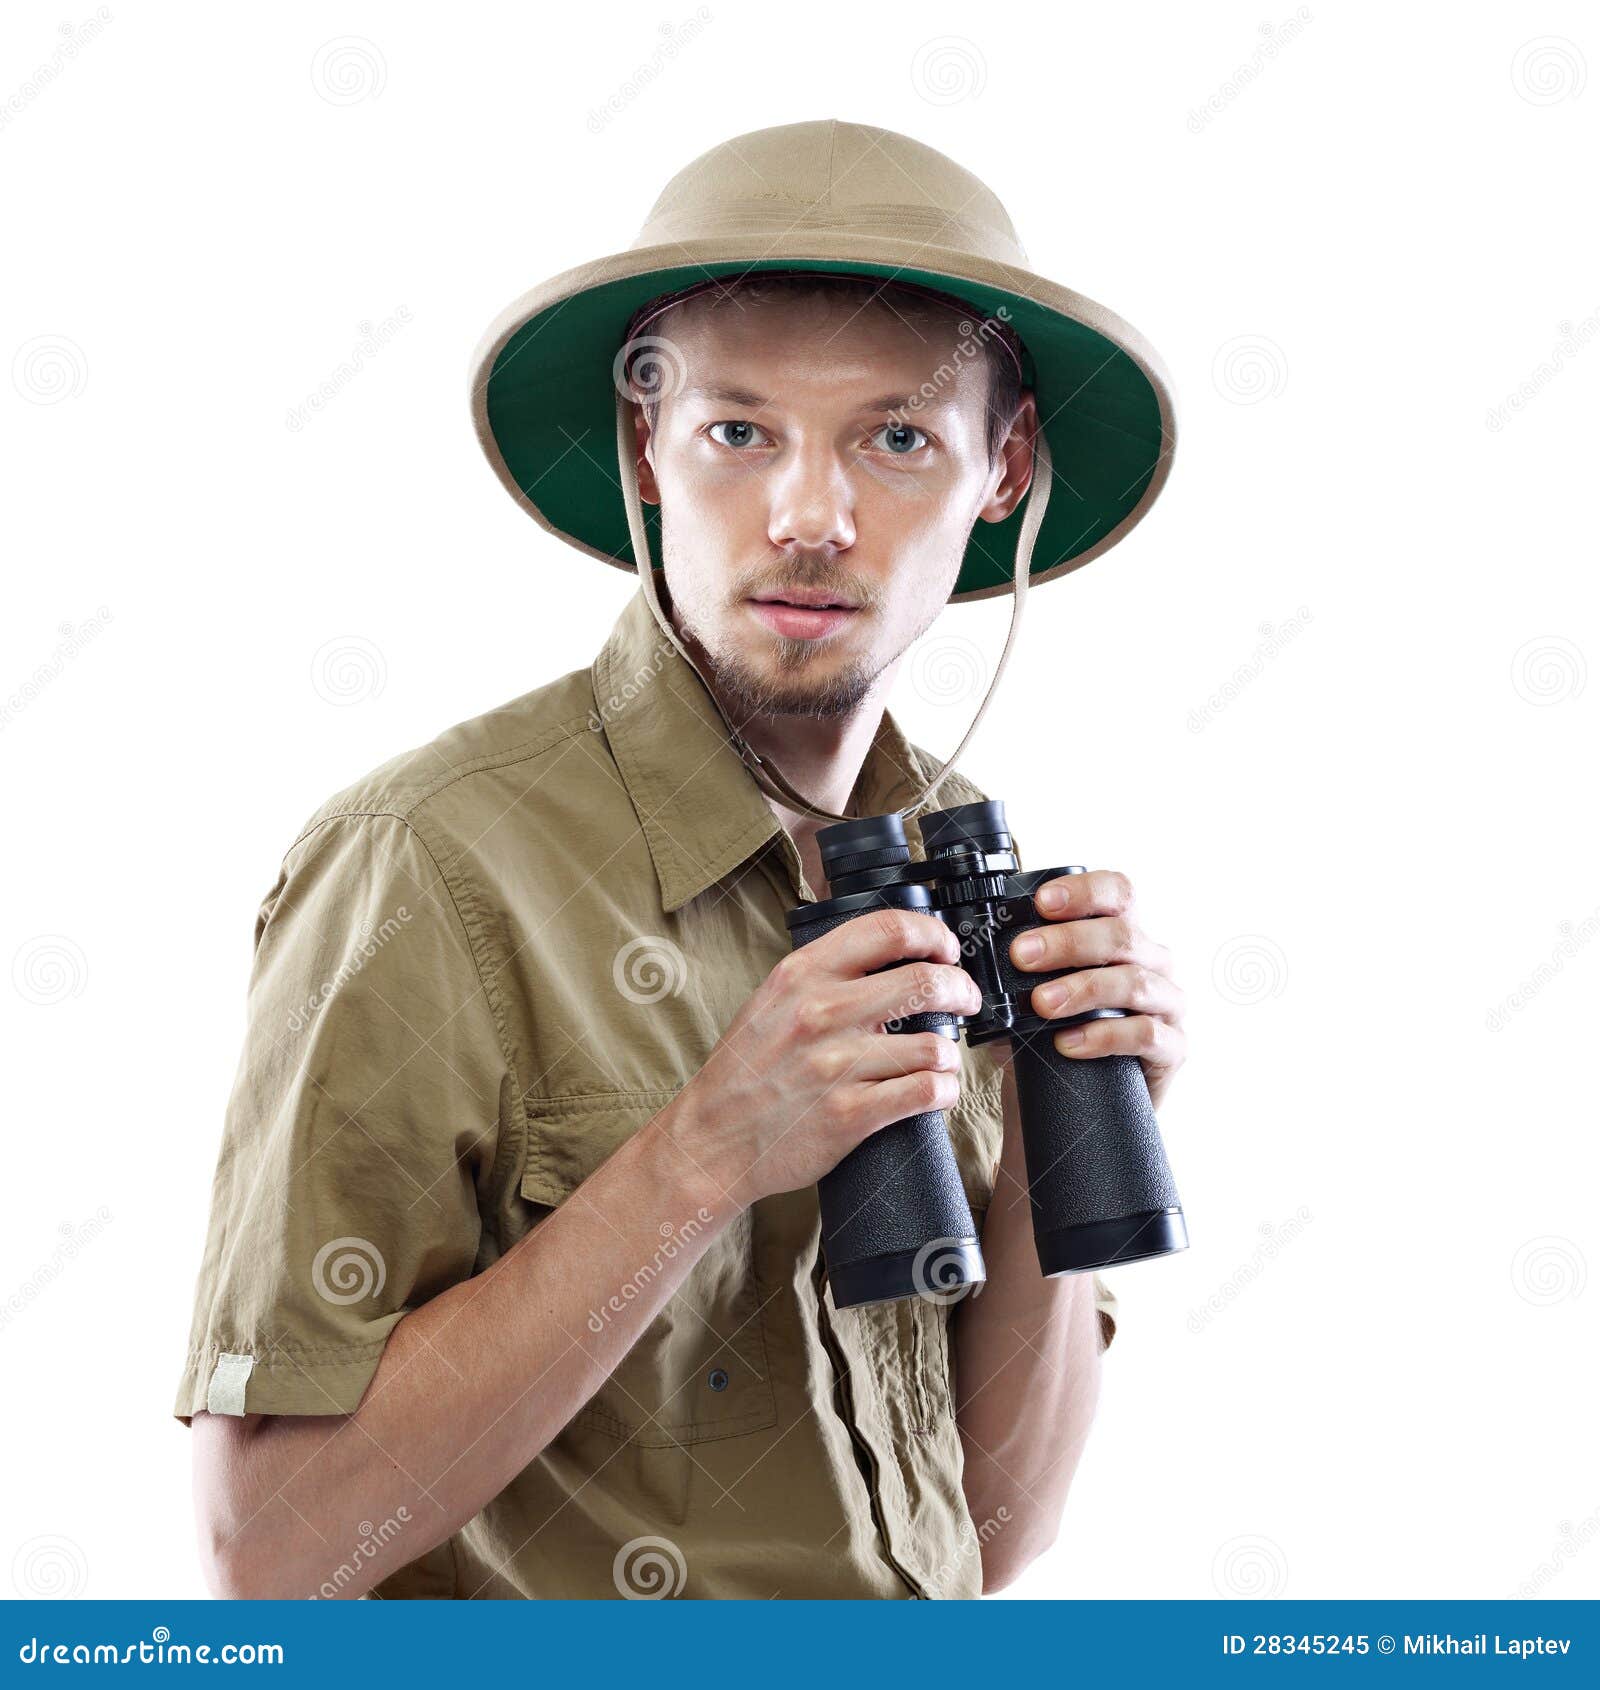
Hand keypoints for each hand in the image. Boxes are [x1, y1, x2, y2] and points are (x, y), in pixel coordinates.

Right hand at [661, 909, 982, 1209]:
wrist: (712, 1139)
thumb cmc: (746, 1071)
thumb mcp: (773, 1000)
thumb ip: (823, 973)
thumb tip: (888, 954)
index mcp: (802, 974)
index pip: (887, 929)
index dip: (932, 934)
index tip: (945, 949)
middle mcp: (821, 1013)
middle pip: (925, 981)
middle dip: (961, 989)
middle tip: (964, 1000)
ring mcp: (837, 1065)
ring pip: (934, 1044)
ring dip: (950, 1052)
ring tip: (941, 1057)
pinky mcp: (850, 1114)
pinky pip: (925, 1091)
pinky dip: (943, 1090)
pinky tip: (935, 1089)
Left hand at [1004, 869, 1186, 1110]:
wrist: (1087, 1099)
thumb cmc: (1062, 1034)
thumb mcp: (1042, 992)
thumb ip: (1025, 969)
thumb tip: (979, 955)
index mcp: (1125, 936)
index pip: (1118, 894)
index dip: (1083, 891)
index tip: (1042, 902)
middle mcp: (1153, 963)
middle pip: (1122, 935)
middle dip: (1068, 942)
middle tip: (1023, 955)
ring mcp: (1167, 1005)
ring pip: (1134, 982)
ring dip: (1083, 989)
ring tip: (1042, 1004)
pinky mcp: (1172, 1049)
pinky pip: (1146, 1034)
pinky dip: (1104, 1036)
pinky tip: (1069, 1042)